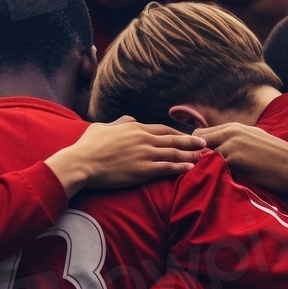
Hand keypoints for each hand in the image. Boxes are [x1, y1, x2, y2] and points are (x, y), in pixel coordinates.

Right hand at [45, 116, 205, 196]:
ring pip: (174, 152)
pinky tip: (190, 168)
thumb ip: (119, 122)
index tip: (187, 135)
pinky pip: (167, 167)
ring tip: (203, 156)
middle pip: (173, 139)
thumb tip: (129, 119)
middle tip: (205, 143)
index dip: (177, 132)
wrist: (82, 163)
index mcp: (135, 127)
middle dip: (191, 141)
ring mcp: (145, 154)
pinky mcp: (143, 169)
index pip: (162, 129)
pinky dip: (180, 166)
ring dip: (190, 154)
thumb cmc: (88, 146)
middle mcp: (144, 139)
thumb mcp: (103, 127)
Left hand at [194, 123, 287, 194]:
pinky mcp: (233, 157)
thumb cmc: (276, 158)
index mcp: (234, 127)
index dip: (196, 147)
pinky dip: (209, 172)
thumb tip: (217, 149)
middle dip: (194, 154)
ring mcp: (231, 143)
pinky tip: (211, 180)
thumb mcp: (253, 140)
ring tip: (202, 176)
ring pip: (202, 152)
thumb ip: (234, 140)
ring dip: (200, 163)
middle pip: (197, 139)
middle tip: (195, 169)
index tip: (197, 160)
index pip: (201, 133)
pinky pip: (211, 163)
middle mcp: (230, 131)